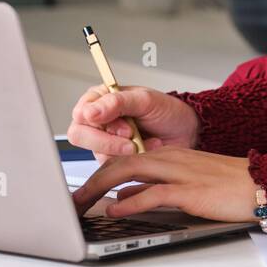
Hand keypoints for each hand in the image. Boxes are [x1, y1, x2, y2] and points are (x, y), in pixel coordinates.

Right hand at [66, 85, 199, 162]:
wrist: (185, 131)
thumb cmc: (166, 111)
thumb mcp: (144, 100)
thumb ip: (116, 102)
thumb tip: (89, 111)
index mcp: (100, 99)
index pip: (81, 114)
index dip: (99, 124)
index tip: (125, 128)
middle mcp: (98, 120)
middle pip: (80, 136)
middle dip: (109, 142)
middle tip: (132, 142)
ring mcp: (103, 141)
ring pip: (97, 153)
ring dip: (124, 152)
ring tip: (146, 142)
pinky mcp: (113, 159)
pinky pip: (111, 167)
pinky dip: (133, 161)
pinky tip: (146, 150)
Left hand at [71, 149, 257, 223]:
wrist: (262, 184)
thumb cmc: (227, 186)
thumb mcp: (183, 184)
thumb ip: (150, 189)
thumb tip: (120, 199)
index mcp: (167, 155)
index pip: (122, 159)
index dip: (96, 175)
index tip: (77, 192)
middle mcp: (169, 158)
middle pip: (118, 162)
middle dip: (89, 181)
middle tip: (70, 201)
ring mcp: (179, 172)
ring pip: (129, 171)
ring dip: (99, 188)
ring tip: (80, 204)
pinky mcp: (190, 190)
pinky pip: (153, 193)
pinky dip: (131, 202)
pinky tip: (115, 210)